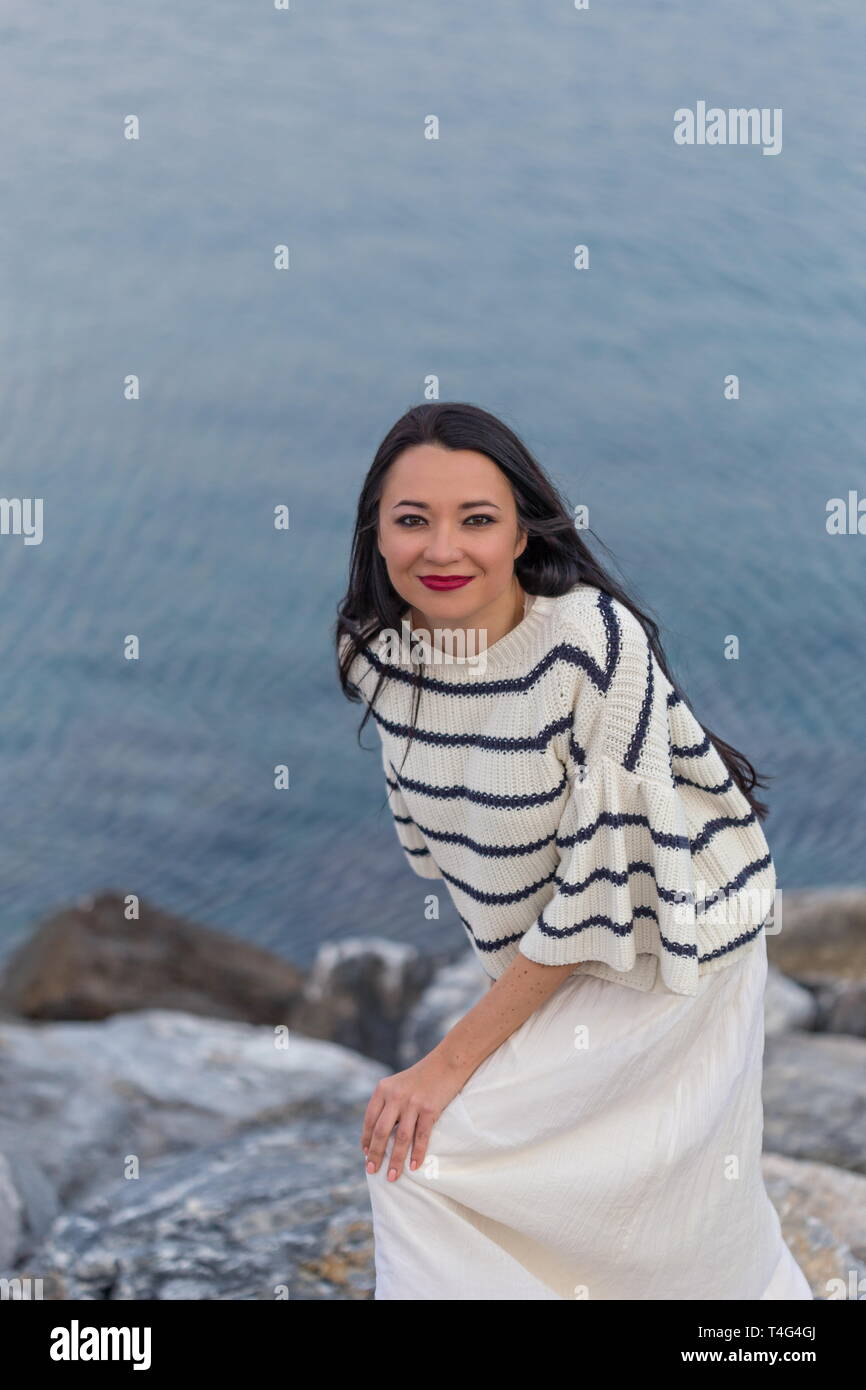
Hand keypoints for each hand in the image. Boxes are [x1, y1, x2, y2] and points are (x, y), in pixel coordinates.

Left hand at [361, 1051, 467, 1181]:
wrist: (447, 1062)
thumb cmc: (423, 1076)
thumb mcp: (399, 1084)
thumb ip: (389, 1104)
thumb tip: (381, 1135)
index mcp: (383, 1089)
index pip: (369, 1119)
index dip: (366, 1139)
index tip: (366, 1154)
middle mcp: (395, 1096)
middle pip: (381, 1132)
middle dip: (375, 1154)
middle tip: (372, 1170)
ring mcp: (412, 1103)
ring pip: (400, 1138)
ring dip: (395, 1160)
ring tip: (392, 1177)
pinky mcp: (429, 1109)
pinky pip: (421, 1136)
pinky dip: (417, 1153)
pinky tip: (414, 1166)